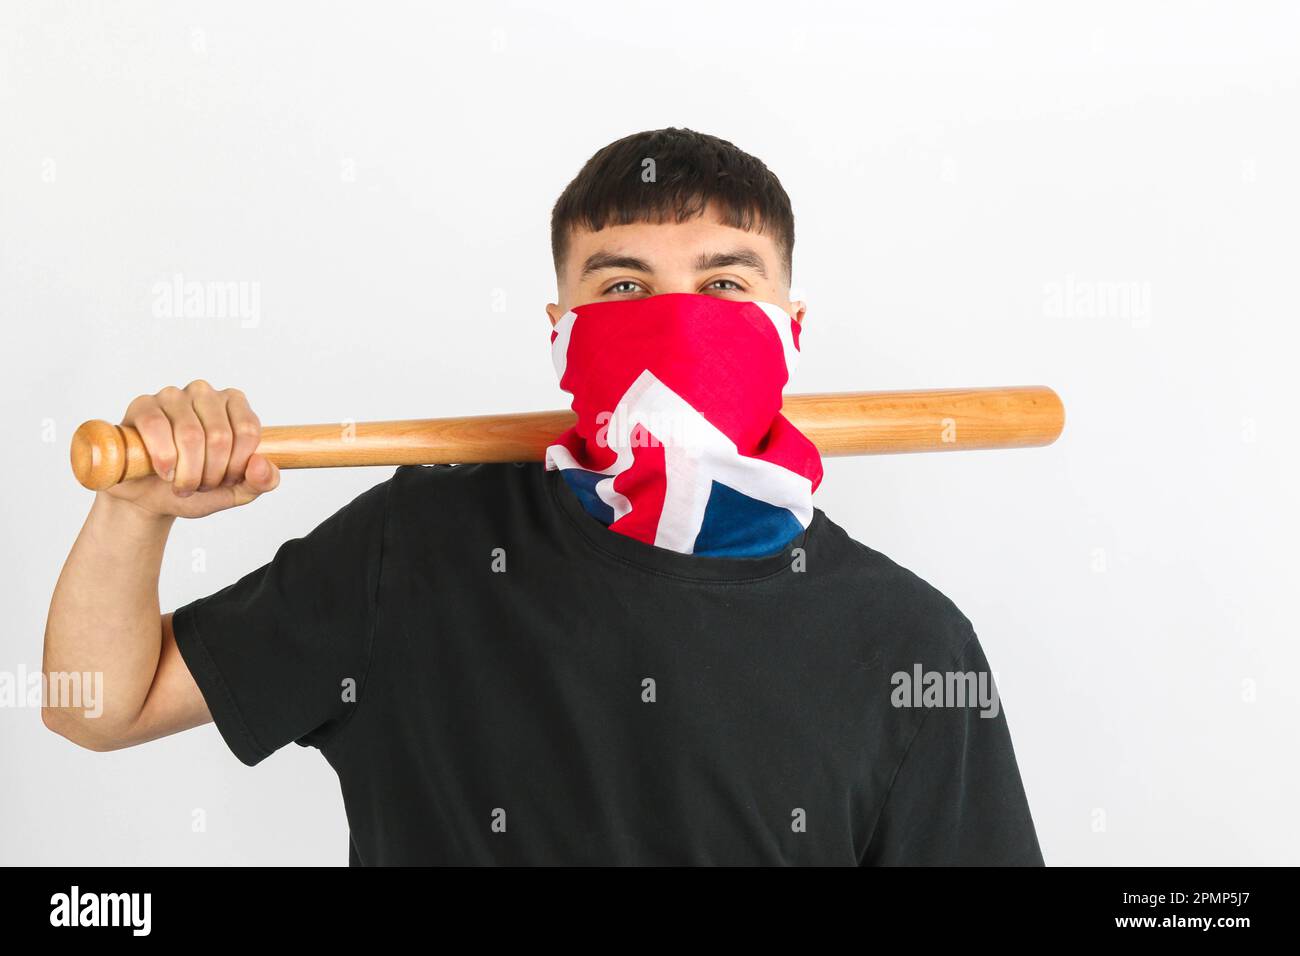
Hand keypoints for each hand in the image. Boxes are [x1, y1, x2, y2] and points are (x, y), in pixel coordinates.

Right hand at [103, 380, 279, 517]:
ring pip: (189, 434)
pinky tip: (164, 471)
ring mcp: (173, 396)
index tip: (225, 481)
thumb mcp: (237, 491)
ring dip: (187, 472)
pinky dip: (163, 458)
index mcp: (235, 404)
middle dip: (211, 474)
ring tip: (182, 483)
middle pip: (219, 436)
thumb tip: (260, 463)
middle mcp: (205, 393)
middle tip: (201, 486)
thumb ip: (262, 481)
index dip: (237, 466)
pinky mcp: (143, 405)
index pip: (248, 431)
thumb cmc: (196, 487)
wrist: (152, 498)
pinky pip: (156, 427)